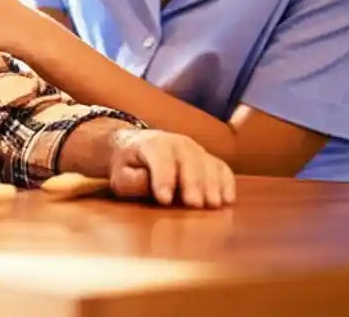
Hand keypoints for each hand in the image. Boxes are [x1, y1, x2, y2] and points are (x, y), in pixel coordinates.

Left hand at [107, 129, 235, 208]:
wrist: (137, 147)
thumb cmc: (128, 165)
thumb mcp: (120, 175)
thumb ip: (131, 180)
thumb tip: (148, 183)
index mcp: (152, 144)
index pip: (159, 158)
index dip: (162, 178)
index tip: (164, 200)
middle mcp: (177, 143)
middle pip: (188, 160)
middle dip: (191, 183)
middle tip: (193, 204)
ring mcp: (195, 150)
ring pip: (207, 164)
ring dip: (212, 184)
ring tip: (213, 204)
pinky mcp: (208, 159)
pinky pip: (222, 168)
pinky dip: (227, 182)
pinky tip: (228, 199)